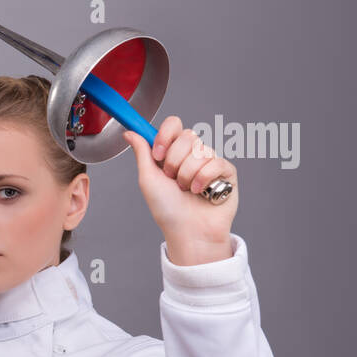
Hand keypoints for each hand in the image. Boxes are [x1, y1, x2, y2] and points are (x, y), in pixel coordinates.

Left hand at [124, 117, 237, 264]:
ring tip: (187, 190)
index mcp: (172, 152)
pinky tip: (201, 193)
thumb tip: (130, 132)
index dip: (166, 135)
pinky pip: (216, 162)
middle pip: (188, 136)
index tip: (158, 155)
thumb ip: (142, 152)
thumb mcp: (148, 179)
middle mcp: (192, 154)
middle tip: (173, 180)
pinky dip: (204, 179)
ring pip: (201, 150)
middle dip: (175, 161)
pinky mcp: (226, 172)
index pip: (174, 125)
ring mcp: (210, 162)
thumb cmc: (167, 209)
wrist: (187, 231)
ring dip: (187, 175)